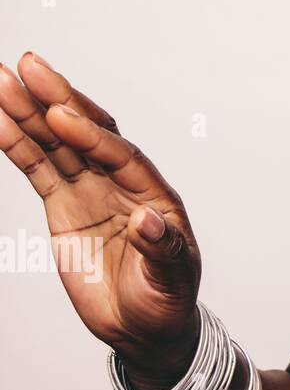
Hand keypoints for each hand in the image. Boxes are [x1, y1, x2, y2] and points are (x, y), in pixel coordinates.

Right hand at [0, 53, 201, 382]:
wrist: (145, 324)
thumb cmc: (168, 297)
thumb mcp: (173, 278)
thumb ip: (163, 249)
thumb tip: (149, 221)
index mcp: (154, 193)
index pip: (120, 155)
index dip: (91, 135)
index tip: (61, 113)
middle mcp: (122, 182)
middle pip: (86, 133)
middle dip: (58, 98)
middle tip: (28, 65)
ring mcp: (90, 189)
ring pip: (55, 142)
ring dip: (28, 111)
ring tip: (0, 78)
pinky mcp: (64, 204)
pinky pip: (36, 167)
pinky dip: (16, 143)